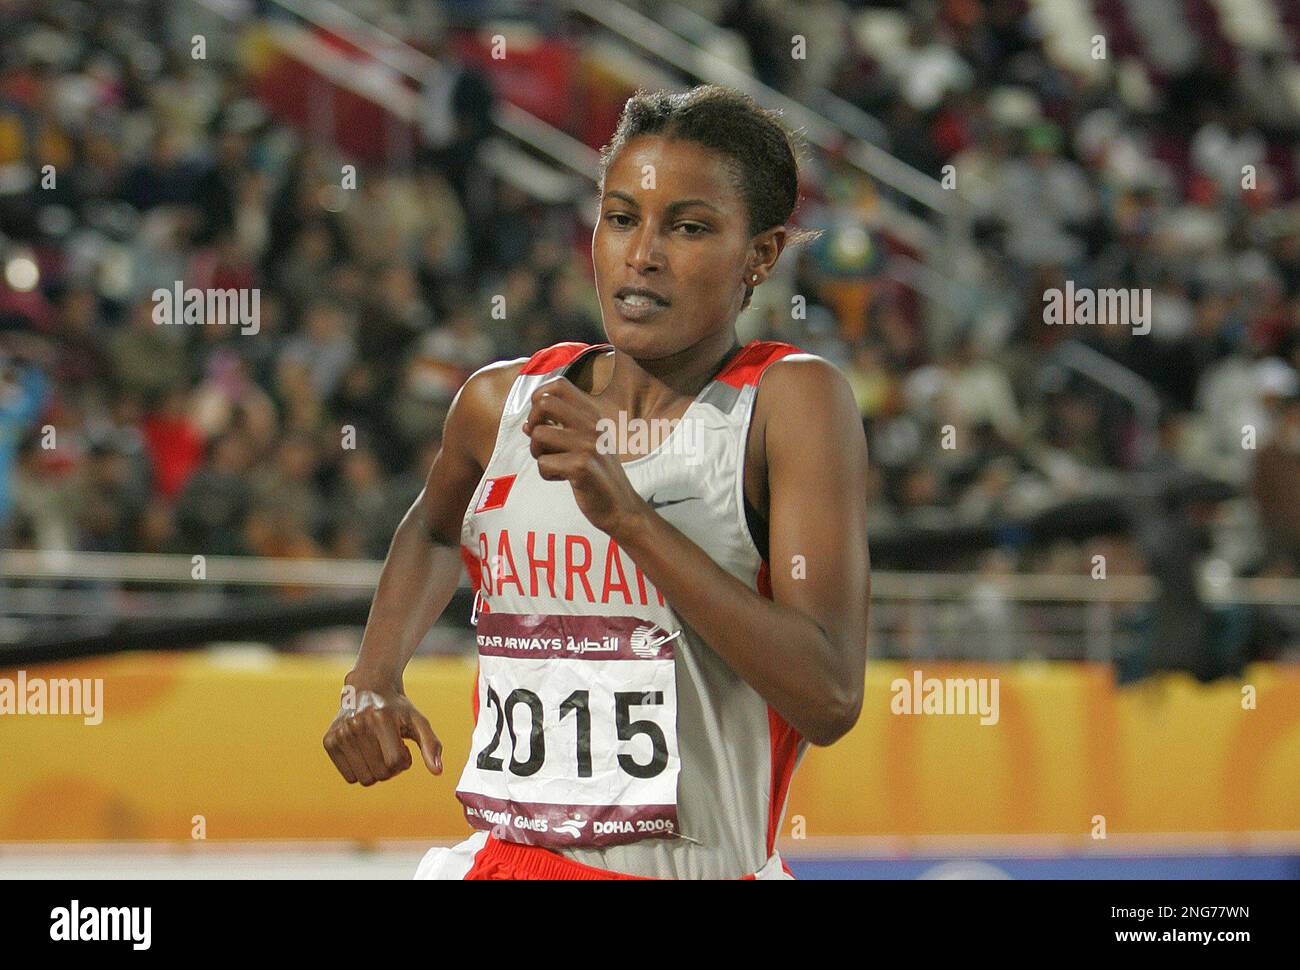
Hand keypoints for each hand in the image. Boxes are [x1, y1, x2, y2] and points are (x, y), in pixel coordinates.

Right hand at [323, 676, 442, 785]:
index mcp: (381, 718)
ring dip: (376, 771)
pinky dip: (360, 770)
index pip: (396, 763)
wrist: (368, 688)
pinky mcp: (329, 741)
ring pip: (364, 779)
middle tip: (391, 748)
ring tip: (378, 750)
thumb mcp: (418, 721)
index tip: (404, 746)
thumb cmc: (397, 708)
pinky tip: (364, 752)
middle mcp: (357, 724)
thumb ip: (431, 745)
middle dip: (391, 768)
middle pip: (380, 774)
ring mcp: (340, 733)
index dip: (405, 761)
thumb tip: (438, 772)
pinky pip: (349, 777)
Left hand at [522, 377, 650, 538]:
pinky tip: (562, 478)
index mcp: (593, 415)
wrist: (621, 506)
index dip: (540, 397)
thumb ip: (557, 430)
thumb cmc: (598, 474)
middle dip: (533, 422)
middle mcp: (592, 425)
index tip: (541, 418)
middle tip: (542, 442)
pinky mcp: (581, 467)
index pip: (559, 385)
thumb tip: (526, 425)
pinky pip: (544, 463)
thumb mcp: (583, 445)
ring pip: (539, 434)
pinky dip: (546, 474)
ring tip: (553, 463)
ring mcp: (588, 445)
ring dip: (537, 452)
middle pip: (544, 403)